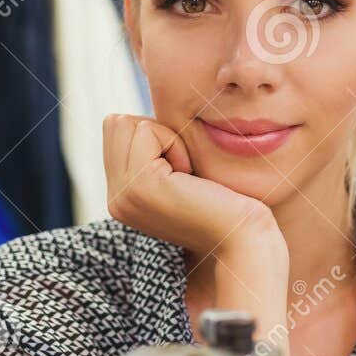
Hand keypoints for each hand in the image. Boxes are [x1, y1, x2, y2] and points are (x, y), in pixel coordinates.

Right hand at [102, 114, 280, 257]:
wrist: (241, 237)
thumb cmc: (223, 201)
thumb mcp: (176, 174)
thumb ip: (150, 153)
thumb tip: (136, 118)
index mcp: (120, 197)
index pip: (115, 129)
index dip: (154, 136)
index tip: (181, 171)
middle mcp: (114, 200)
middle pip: (115, 122)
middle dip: (156, 133)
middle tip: (184, 171)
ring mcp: (122, 195)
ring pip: (127, 123)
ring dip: (166, 139)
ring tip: (187, 176)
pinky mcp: (139, 185)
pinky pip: (148, 131)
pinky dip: (175, 144)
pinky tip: (190, 178)